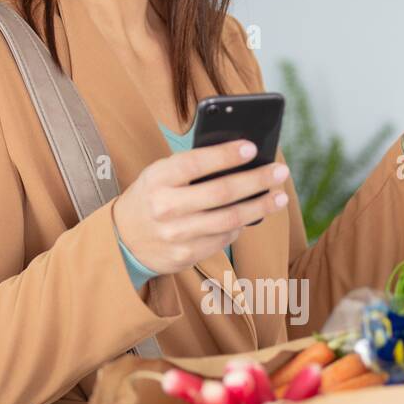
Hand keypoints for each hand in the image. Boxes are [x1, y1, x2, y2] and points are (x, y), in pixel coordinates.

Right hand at [113, 139, 289, 274]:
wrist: (123, 239)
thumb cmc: (152, 197)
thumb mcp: (160, 174)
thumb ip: (193, 166)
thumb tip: (241, 159)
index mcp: (158, 179)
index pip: (197, 163)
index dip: (227, 155)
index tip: (253, 148)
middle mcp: (166, 207)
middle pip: (221, 193)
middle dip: (257, 181)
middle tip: (280, 172)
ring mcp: (177, 235)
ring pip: (229, 220)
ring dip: (260, 207)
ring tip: (279, 197)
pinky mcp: (186, 255)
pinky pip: (223, 240)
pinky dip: (240, 227)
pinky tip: (252, 216)